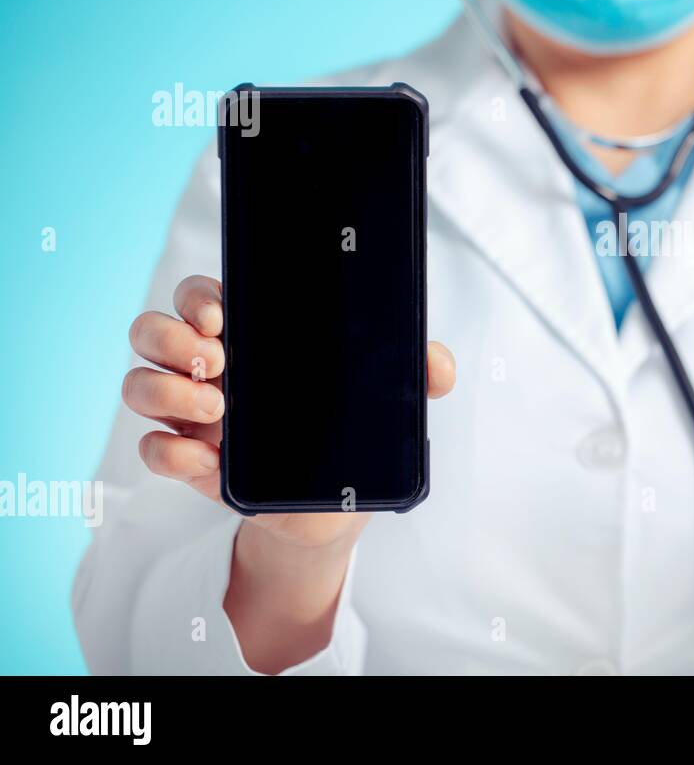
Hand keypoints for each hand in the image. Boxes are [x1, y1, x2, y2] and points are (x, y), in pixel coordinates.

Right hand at [122, 274, 456, 670]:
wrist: (330, 514)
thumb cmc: (349, 437)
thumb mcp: (387, 404)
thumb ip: (418, 375)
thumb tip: (438, 365)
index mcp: (253, 338)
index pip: (204, 295)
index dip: (199, 295)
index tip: (222, 314)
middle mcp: (211, 370)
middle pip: (153, 329)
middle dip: (172, 338)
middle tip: (220, 363)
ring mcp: (192, 416)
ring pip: (138, 383)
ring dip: (165, 392)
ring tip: (218, 413)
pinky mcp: (189, 463)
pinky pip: (150, 450)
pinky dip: (170, 455)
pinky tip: (208, 463)